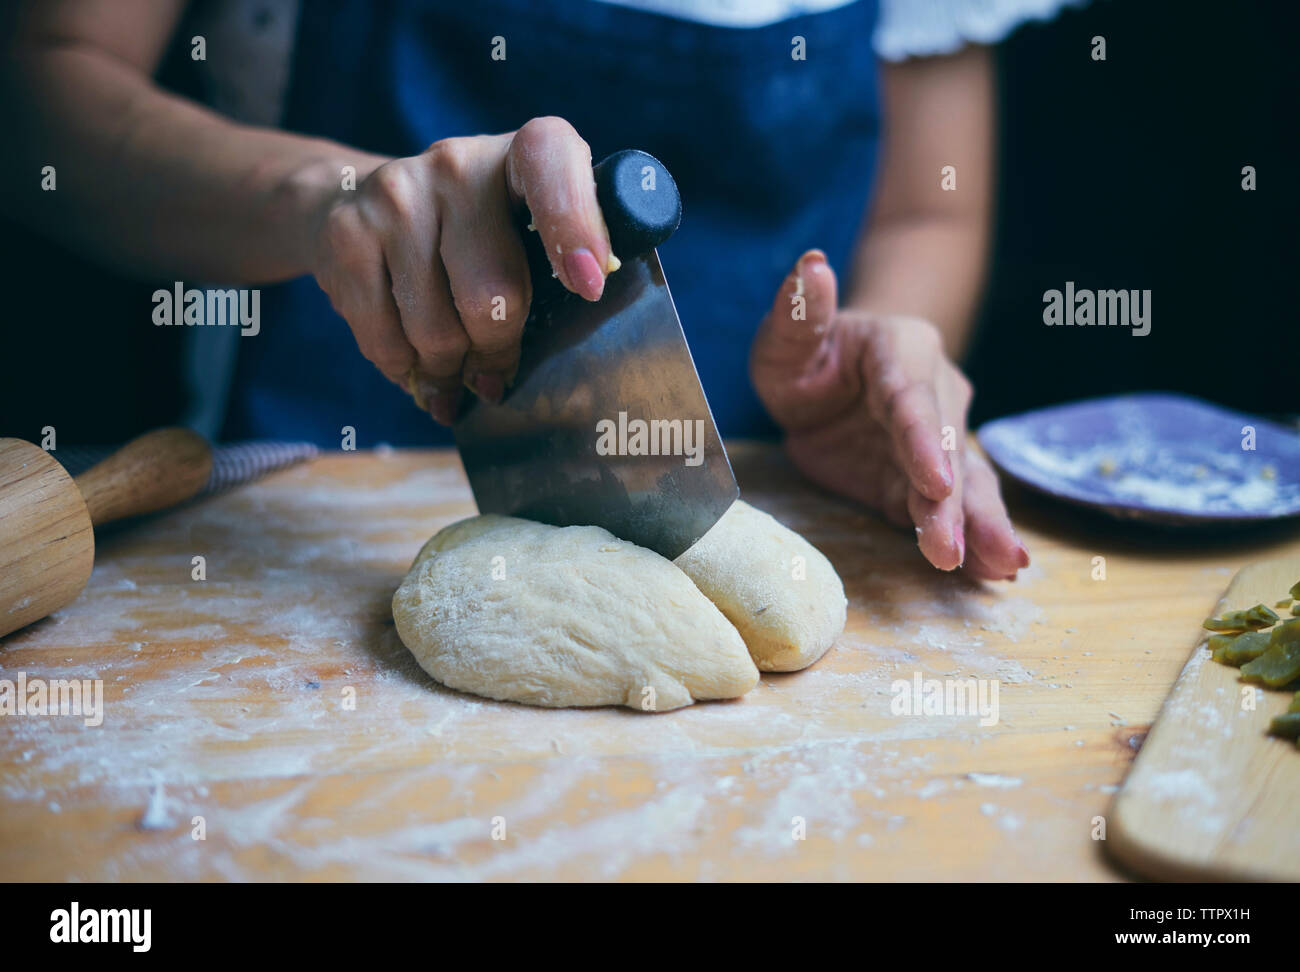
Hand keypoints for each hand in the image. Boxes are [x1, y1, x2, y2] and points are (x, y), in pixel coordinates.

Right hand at [307, 117, 614, 423]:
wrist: (356, 199)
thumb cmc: (475, 235)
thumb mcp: (525, 229)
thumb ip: (561, 263)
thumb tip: (584, 311)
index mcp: (519, 155)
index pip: (550, 163)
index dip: (574, 222)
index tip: (589, 286)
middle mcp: (455, 163)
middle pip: (491, 292)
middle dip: (496, 350)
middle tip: (493, 371)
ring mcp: (395, 194)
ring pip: (437, 330)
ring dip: (449, 368)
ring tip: (451, 368)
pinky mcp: (346, 234)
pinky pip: (385, 339)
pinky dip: (405, 370)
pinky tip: (413, 364)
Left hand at [750, 250, 1029, 579]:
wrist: (833, 375)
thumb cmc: (807, 350)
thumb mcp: (789, 334)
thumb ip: (801, 311)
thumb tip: (812, 268)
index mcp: (901, 351)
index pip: (911, 400)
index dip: (923, 441)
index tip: (935, 482)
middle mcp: (934, 393)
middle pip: (946, 450)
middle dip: (954, 503)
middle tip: (962, 550)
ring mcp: (936, 440)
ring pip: (965, 482)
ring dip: (981, 525)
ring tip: (1004, 564)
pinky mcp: (925, 480)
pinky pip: (952, 508)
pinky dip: (973, 537)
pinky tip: (996, 568)